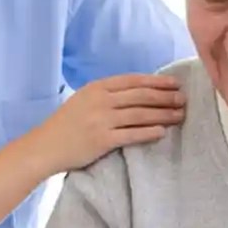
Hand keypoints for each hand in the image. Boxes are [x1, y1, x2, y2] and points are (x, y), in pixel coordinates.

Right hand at [29, 74, 184, 173]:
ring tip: (180, 115)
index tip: (175, 83)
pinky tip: (162, 132)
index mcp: (97, 87)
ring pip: (140, 114)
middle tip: (183, 99)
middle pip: (141, 96)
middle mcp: (100, 100)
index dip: (157, 81)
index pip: (134, 80)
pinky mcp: (102, 140)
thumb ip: (107, 94)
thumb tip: (139, 92)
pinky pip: (132, 134)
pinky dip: (149, 132)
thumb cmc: (66, 124)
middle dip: (166, 97)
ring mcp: (101, 120)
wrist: (44, 146)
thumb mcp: (84, 99)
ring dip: (164, 114)